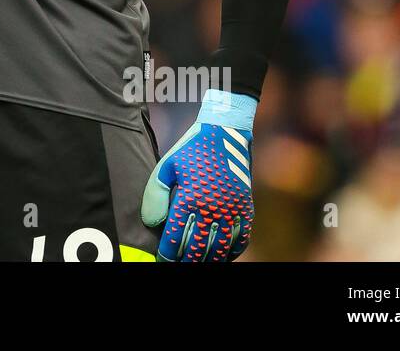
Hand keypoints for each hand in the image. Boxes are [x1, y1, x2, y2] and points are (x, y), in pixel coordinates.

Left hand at [141, 89, 255, 261]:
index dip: (167, 254)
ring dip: (207, 260)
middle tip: (177, 264)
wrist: (227, 133)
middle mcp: (212, 209)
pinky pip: (240, 240)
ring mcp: (232, 211)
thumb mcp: (167, 166)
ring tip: (195, 263)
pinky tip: (220, 256)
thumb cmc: (192, 149)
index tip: (162, 259)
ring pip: (219, 250)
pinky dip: (230, 253)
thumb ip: (156, 195)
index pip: (176, 239)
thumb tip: (153, 223)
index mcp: (189, 198)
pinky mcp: (246, 209)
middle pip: (197, 249)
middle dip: (185, 261)